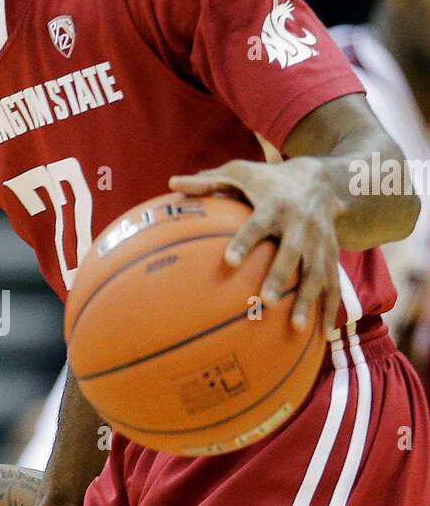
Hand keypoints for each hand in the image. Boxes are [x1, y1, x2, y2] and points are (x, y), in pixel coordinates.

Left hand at [169, 157, 344, 332]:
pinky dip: (330, 306)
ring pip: (317, 272)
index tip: (229, 261)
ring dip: (308, 299)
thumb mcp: (241, 172)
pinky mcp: (332, 253)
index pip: (257, 224)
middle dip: (281, 277)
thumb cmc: (268, 179)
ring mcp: (320, 240)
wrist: (321, 179)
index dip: (244, 241)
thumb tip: (172, 182)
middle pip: (292, 253)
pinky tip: (322, 333)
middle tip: (267, 302)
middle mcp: (300, 223)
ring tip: (296, 326)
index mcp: (275, 204)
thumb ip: (209, 181)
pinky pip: (333, 282)